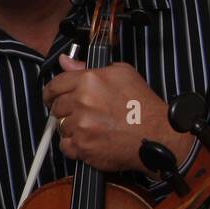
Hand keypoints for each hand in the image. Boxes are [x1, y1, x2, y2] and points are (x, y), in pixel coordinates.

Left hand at [43, 55, 194, 173]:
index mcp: (89, 81)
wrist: (158, 135)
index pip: (54, 85)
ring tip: (92, 127)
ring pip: (61, 127)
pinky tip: (90, 140)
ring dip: (72, 128)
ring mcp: (81, 126)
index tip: (52, 98)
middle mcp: (82, 102)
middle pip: (56, 107)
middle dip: (65, 110)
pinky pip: (65, 146)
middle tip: (81, 114)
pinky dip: (74, 145)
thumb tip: (65, 61)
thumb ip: (87, 67)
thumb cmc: (142, 105)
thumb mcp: (121, 74)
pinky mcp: (83, 146)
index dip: (51, 93)